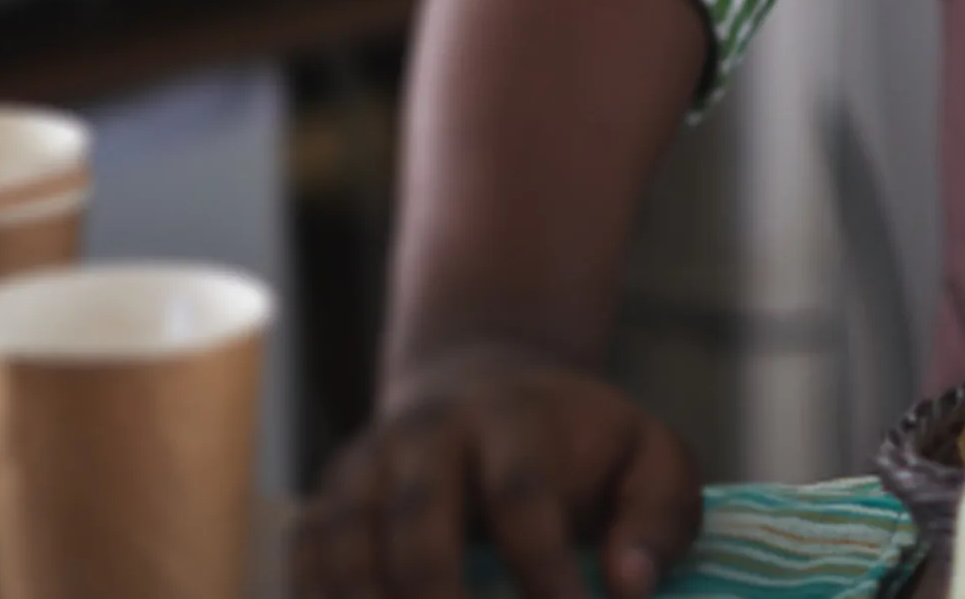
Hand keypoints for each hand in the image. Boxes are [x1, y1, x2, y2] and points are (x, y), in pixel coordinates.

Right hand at [292, 344, 700, 598]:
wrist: (479, 387)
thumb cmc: (578, 445)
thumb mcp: (647, 456)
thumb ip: (661, 514)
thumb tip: (631, 584)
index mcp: (512, 415)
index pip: (522, 498)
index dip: (546, 572)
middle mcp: (425, 434)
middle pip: (418, 527)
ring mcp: (363, 468)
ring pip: (346, 550)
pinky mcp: (322, 506)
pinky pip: (303, 565)